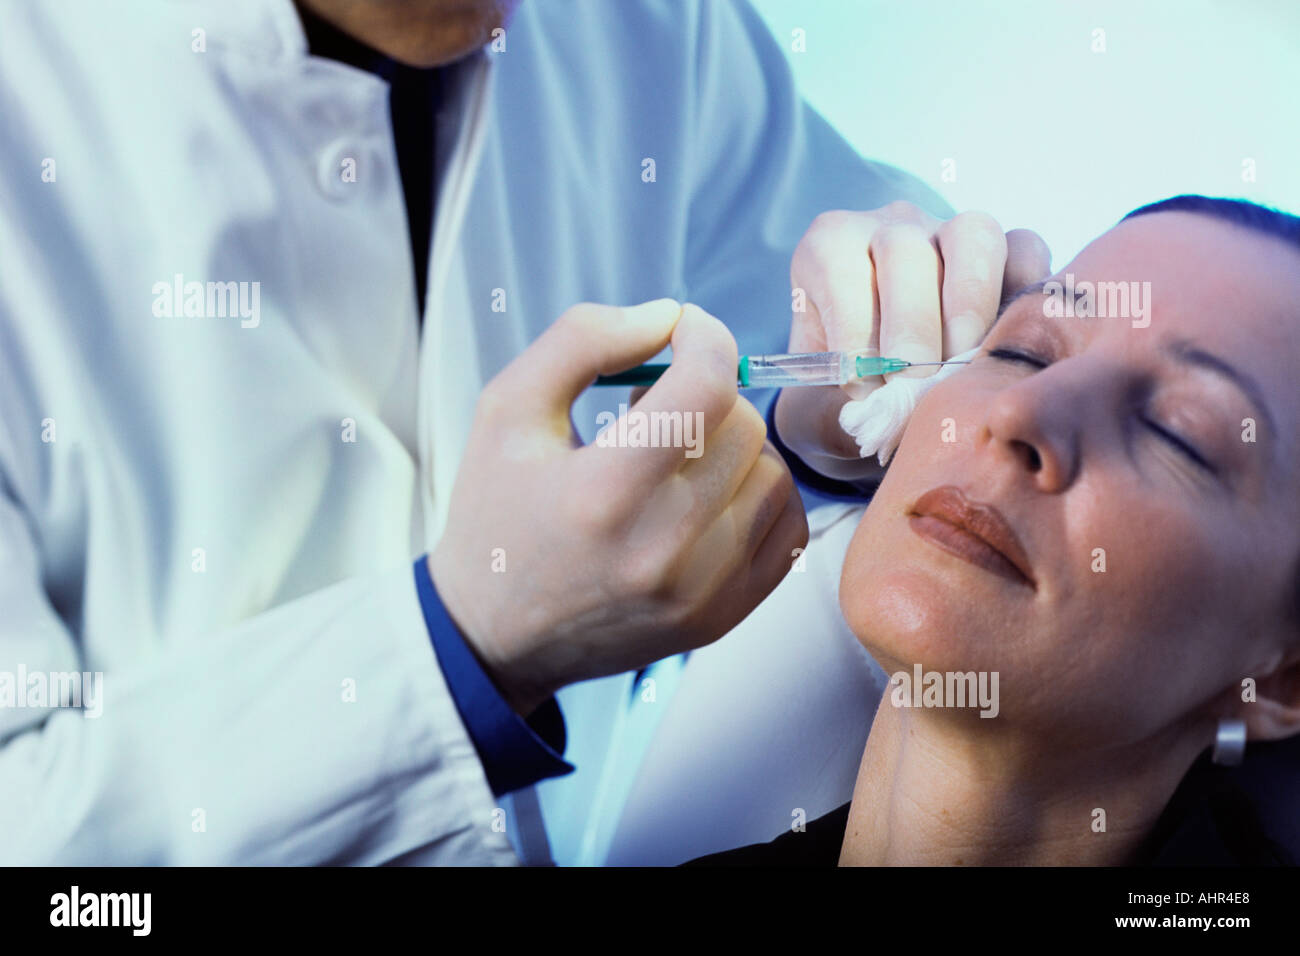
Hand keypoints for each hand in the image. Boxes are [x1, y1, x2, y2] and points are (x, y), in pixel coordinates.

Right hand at [430, 299, 808, 715]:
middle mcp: (662, 551)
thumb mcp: (506, 409)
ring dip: (735, 447)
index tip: (682, 331)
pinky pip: (788, 526)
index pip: (706, 388)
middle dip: (707, 396)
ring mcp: (701, 593)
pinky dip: (758, 496)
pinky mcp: (723, 617)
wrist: (495, 634)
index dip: (705, 338)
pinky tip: (709, 494)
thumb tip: (668, 316)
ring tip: (677, 457)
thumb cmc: (497, 512)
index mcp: (603, 494)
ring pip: (773, 474)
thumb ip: (582, 341)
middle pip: (742, 426)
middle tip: (656, 408)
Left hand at [774, 202, 1050, 480]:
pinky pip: (1028, 253)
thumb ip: (838, 416)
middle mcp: (891, 226)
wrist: (885, 397)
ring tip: (962, 371)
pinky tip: (1006, 354)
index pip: (837, 262)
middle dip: (912, 324)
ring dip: (971, 307)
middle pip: (906, 248)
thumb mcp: (821, 412)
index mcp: (831, 246)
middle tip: (915, 384)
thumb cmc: (843, 399)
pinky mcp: (1009, 251)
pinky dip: (1024, 299)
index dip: (852, 327)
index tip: (861, 386)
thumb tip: (880, 418)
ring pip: (973, 236)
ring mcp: (953, 231)